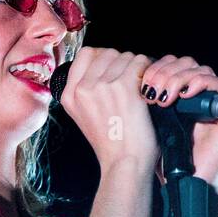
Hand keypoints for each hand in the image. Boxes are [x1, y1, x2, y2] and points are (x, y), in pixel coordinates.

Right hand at [59, 47, 159, 171]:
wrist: (125, 164)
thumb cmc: (113, 144)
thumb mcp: (85, 117)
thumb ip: (86, 91)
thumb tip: (104, 65)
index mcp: (69, 95)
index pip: (86, 54)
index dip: (105, 57)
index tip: (116, 69)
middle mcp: (82, 88)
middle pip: (107, 53)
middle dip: (123, 63)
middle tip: (133, 80)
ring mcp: (102, 86)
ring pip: (125, 56)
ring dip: (137, 67)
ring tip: (141, 86)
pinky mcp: (123, 87)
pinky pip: (139, 62)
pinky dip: (147, 70)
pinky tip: (148, 86)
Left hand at [140, 55, 217, 192]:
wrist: (182, 182)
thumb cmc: (164, 157)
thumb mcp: (147, 122)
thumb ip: (144, 98)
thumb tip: (130, 73)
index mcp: (177, 93)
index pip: (169, 64)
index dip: (156, 67)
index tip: (143, 82)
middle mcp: (197, 95)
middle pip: (184, 62)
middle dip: (165, 72)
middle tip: (153, 91)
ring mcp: (213, 102)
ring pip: (200, 69)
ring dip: (179, 78)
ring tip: (166, 97)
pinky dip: (202, 83)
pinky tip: (185, 95)